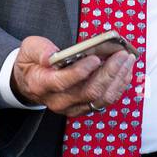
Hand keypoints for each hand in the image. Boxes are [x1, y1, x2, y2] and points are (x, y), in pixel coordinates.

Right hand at [10, 36, 136, 116]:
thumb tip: (52, 55)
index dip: (80, 72)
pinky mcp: (83, 108)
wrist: (30, 83)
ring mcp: (72, 107)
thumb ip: (40, 50)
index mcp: (41, 84)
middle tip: (121, 54)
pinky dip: (118, 86)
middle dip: (109, 72)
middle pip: (88, 92)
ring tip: (127, 61)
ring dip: (118, 79)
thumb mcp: (29, 49)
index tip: (95, 58)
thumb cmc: (32, 63)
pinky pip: (105, 101)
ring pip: (100, 98)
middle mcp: (58, 101)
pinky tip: (125, 71)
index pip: (62, 82)